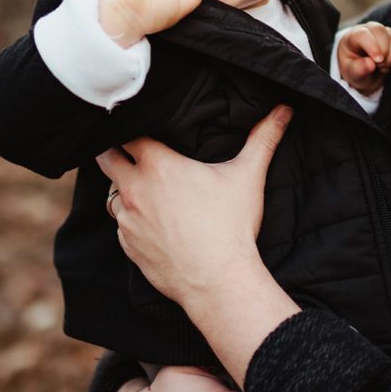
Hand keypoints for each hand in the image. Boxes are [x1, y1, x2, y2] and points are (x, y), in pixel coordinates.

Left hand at [98, 107, 301, 385]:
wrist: (218, 282)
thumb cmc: (231, 226)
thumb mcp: (248, 176)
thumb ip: (264, 138)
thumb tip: (284, 110)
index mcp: (158, 164)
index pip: (126, 133)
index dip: (130, 127)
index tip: (137, 126)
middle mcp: (135, 189)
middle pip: (106, 159)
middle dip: (113, 152)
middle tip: (128, 150)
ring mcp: (128, 220)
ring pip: (112, 195)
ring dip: (124, 190)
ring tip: (143, 190)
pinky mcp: (128, 247)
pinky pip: (121, 227)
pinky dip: (132, 221)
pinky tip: (152, 224)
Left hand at [336, 21, 390, 94]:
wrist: (365, 73)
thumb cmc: (355, 71)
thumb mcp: (352, 74)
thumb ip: (358, 70)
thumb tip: (370, 64)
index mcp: (352, 37)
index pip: (362, 34)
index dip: (372, 46)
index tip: (378, 61)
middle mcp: (367, 30)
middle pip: (379, 30)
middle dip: (384, 51)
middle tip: (380, 66)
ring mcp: (381, 32)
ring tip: (384, 66)